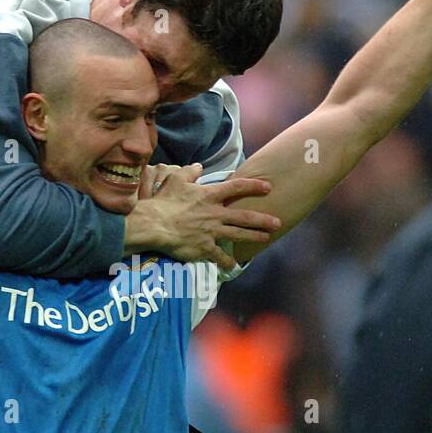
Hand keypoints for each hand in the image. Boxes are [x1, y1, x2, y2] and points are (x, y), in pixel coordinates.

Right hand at [125, 166, 279, 270]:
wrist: (154, 224)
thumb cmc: (164, 201)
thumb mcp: (176, 180)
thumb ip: (190, 172)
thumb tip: (199, 166)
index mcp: (209, 195)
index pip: (237, 188)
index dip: (253, 186)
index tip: (268, 187)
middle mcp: (215, 214)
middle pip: (244, 216)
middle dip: (262, 219)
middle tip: (277, 222)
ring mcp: (211, 232)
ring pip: (238, 234)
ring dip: (254, 237)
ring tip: (266, 238)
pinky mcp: (204, 248)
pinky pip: (218, 256)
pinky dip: (226, 261)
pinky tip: (233, 265)